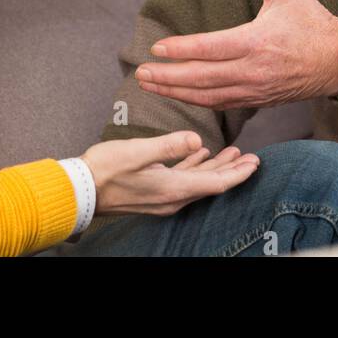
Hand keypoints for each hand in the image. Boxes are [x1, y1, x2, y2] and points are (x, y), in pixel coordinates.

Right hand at [81, 131, 259, 215]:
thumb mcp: (138, 152)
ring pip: (198, 181)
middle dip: (233, 170)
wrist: (80, 190)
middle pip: (211, 184)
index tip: (256, 162)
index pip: (216, 183)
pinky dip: (195, 167)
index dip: (238, 173)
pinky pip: (182, 179)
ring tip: (233, 153)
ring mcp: (162, 196)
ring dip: (216, 167)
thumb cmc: (106, 169)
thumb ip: (170, 145)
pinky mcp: (153, 191)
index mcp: (173, 189)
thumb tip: (199, 139)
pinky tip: (199, 155)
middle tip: (253, 157)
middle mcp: (172, 197)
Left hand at [135, 0, 337, 108]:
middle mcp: (252, 70)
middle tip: (140, 73)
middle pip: (201, 78)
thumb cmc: (312, 23)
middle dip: (168, 78)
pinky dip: (197, 102)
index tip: (156, 48)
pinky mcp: (258, 100)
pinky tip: (180, 96)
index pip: (209, 48)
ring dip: (176, 93)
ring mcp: (255, 89)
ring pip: (207, 96)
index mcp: (257, 42)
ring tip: (150, 85)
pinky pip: (221, 104)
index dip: (181, 50)